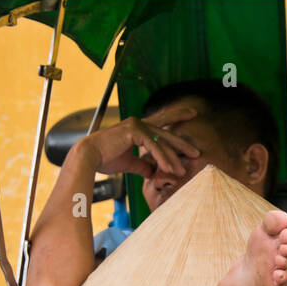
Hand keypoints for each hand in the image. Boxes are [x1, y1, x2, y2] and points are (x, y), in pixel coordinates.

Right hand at [76, 101, 201, 180]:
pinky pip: (154, 146)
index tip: (193, 113)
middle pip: (167, 132)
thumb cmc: (105, 159)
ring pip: (162, 142)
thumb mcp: (128, 163)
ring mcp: (137, 125)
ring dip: (173, 158)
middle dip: (183, 142)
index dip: (177, 116)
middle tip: (197, 152)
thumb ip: (142, 165)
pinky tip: (170, 168)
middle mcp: (139, 123)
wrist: (88, 158)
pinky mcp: (134, 131)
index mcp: (138, 128)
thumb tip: (152, 172)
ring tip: (182, 170)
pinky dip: (162, 158)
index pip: (162, 122)